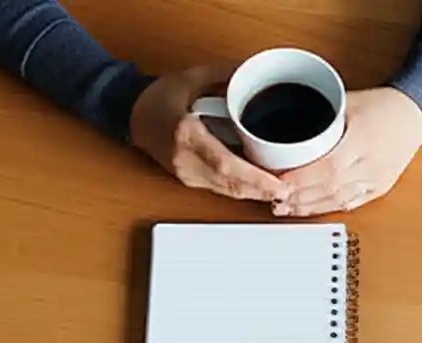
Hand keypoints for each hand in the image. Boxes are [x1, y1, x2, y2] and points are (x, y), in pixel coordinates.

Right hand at [130, 65, 289, 202]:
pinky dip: (242, 189)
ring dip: (255, 194)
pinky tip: (260, 187)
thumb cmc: (158, 96)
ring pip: (227, 192)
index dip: (255, 179)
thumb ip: (225, 74)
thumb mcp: (191, 77)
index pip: (226, 165)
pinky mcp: (188, 180)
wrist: (130, 113)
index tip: (279, 184)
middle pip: (230, 185)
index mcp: (187, 135)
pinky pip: (220, 189)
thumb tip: (254, 70)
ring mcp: (186, 174)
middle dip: (263, 191)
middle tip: (291, 191)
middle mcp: (186, 160)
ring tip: (282, 191)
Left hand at [275, 87, 421, 215]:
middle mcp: (371, 164)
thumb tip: (286, 129)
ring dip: (311, 207)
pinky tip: (313, 210)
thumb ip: (320, 117)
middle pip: (330, 189)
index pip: (327, 168)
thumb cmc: (383, 104)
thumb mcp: (348, 102)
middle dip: (300, 198)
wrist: (416, 112)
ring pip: (340, 200)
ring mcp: (377, 179)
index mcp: (362, 141)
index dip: (300, 180)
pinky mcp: (381, 187)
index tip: (278, 183)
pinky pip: (353, 203)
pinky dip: (330, 208)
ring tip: (288, 209)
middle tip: (276, 201)